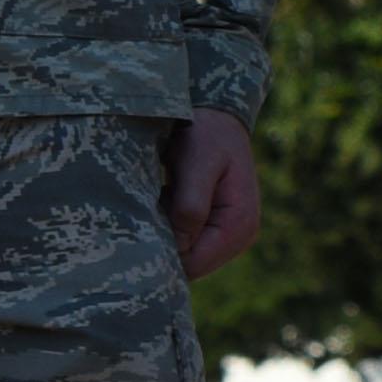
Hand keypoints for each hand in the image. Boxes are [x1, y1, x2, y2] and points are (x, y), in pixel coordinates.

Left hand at [163, 110, 265, 283]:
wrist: (218, 116)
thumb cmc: (206, 134)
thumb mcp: (196, 162)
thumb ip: (190, 205)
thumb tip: (179, 246)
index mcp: (239, 225)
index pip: (194, 263)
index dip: (164, 252)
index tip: (140, 226)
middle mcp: (241, 237)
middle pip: (190, 265)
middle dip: (164, 244)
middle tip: (147, 209)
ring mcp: (230, 236)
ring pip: (185, 255)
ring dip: (166, 234)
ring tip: (159, 199)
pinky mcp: (217, 229)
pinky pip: (186, 242)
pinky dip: (170, 227)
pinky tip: (165, 202)